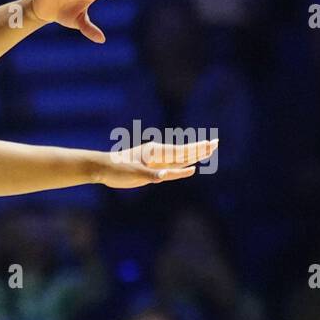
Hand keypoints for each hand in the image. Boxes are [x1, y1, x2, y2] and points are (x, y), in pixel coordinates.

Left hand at [99, 139, 217, 187]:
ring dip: (193, 157)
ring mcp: (156, 162)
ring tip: (207, 151)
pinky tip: (190, 168)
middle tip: (216, 143)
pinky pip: (171, 169)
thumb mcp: (133, 173)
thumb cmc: (117, 169)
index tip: (210, 144)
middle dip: (199, 149)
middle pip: (183, 153)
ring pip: (179, 160)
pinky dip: (182, 169)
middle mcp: (158, 155)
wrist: (103, 169)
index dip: (196, 149)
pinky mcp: (152, 170)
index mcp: (155, 152)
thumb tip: (163, 176)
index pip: (180, 151)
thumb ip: (150, 174)